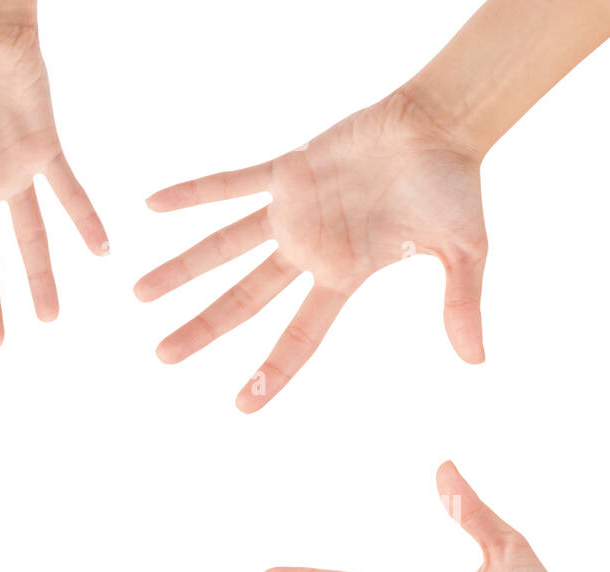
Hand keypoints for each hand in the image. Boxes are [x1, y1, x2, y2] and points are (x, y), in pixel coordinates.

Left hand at [136, 90, 486, 410]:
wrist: (443, 122)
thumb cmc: (454, 187)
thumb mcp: (465, 252)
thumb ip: (460, 304)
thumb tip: (476, 360)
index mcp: (342, 277)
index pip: (299, 337)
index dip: (271, 372)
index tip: (241, 407)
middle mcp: (306, 252)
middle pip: (242, 300)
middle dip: (202, 328)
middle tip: (161, 357)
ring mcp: (291, 213)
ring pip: (223, 248)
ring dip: (181, 270)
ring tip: (138, 294)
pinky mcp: (287, 171)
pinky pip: (232, 185)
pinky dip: (194, 194)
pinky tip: (151, 205)